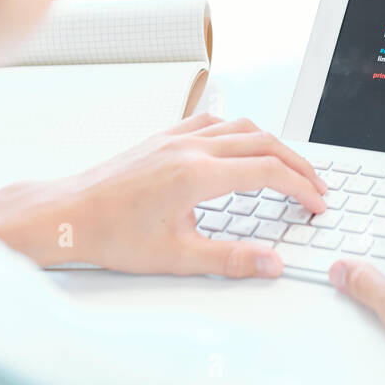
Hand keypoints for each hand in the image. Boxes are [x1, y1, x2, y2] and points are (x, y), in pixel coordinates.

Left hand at [0, 114, 326, 278]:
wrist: (68, 215)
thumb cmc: (112, 235)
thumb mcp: (177, 258)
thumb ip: (230, 260)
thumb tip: (271, 263)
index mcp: (198, 175)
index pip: (268, 173)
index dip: (301, 188)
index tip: (316, 204)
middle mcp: (191, 148)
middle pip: (264, 143)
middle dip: (297, 165)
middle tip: (316, 187)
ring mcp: (177, 138)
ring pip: (242, 126)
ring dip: (272, 144)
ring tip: (288, 167)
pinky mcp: (164, 137)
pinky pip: (213, 121)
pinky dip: (240, 131)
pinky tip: (241, 145)